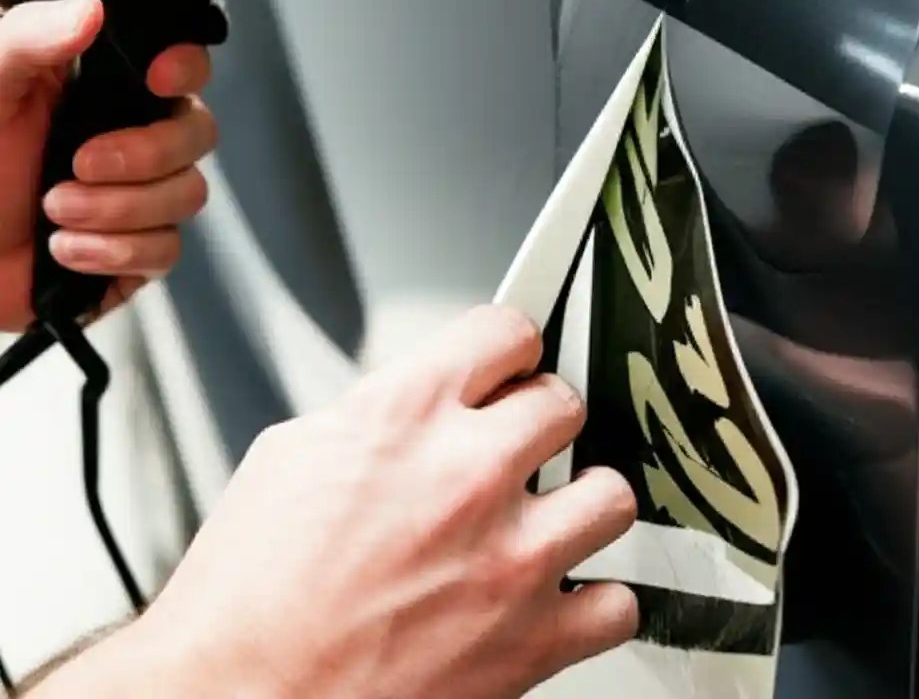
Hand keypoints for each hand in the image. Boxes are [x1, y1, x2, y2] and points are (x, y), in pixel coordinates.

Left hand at [0, 0, 216, 331]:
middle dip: (146, 155)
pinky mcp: (140, 252)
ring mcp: (141, 198)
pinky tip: (65, 249)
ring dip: (118, 210)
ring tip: (54, 210)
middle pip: (198, 134)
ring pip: (187, 195)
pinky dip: (112, 253)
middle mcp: (131, 139)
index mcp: (101, 90)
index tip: (157, 79)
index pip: (181, 66)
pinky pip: (165, 250)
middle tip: (80, 163)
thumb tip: (90, 8)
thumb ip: (31, 38)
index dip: (185, 68)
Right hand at [32, 305, 640, 698]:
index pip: (506, 331)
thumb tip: (426, 403)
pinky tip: (560, 601)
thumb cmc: (246, 599)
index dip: (508, 351)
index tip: (508, 371)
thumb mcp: (291, 459)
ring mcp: (511, 560)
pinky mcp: (533, 641)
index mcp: (404, 416)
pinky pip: (617, 603)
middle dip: (541, 424)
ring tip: (551, 524)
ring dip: (583, 507)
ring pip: (612, 495)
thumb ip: (378, 416)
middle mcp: (468, 476)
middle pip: (566, 404)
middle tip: (520, 453)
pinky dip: (594, 605)